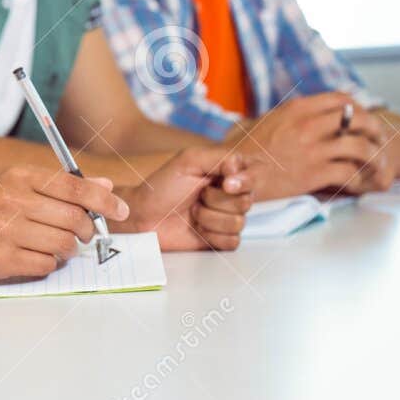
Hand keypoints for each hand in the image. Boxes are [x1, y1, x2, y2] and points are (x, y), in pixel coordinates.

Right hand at [0, 165, 128, 282]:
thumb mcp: (14, 187)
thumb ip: (59, 186)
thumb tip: (103, 185)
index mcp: (16, 176)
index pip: (73, 187)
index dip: (104, 200)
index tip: (121, 210)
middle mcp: (10, 200)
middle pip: (75, 218)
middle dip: (87, 231)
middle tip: (83, 235)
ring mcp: (4, 231)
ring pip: (64, 245)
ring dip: (67, 250)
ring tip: (52, 246)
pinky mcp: (1, 260)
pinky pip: (47, 266)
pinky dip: (48, 265)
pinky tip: (33, 257)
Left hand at [114, 148, 252, 250]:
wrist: (143, 216)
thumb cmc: (162, 186)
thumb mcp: (188, 161)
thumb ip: (218, 157)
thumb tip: (240, 167)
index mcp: (226, 173)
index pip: (256, 173)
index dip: (247, 180)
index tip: (227, 183)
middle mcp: (231, 195)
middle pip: (246, 201)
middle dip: (215, 200)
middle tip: (196, 196)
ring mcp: (227, 218)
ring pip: (238, 223)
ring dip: (209, 218)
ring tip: (192, 212)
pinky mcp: (221, 239)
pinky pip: (232, 241)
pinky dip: (211, 235)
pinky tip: (197, 229)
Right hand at [232, 92, 389, 197]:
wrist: (230, 172)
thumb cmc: (249, 149)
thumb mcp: (270, 120)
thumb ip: (295, 115)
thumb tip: (314, 112)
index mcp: (298, 109)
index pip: (342, 99)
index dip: (359, 109)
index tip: (363, 121)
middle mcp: (307, 125)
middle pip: (359, 119)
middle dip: (375, 131)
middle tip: (378, 142)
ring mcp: (312, 149)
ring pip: (361, 147)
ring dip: (376, 157)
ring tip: (378, 166)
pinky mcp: (314, 174)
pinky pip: (350, 173)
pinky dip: (361, 179)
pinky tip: (361, 184)